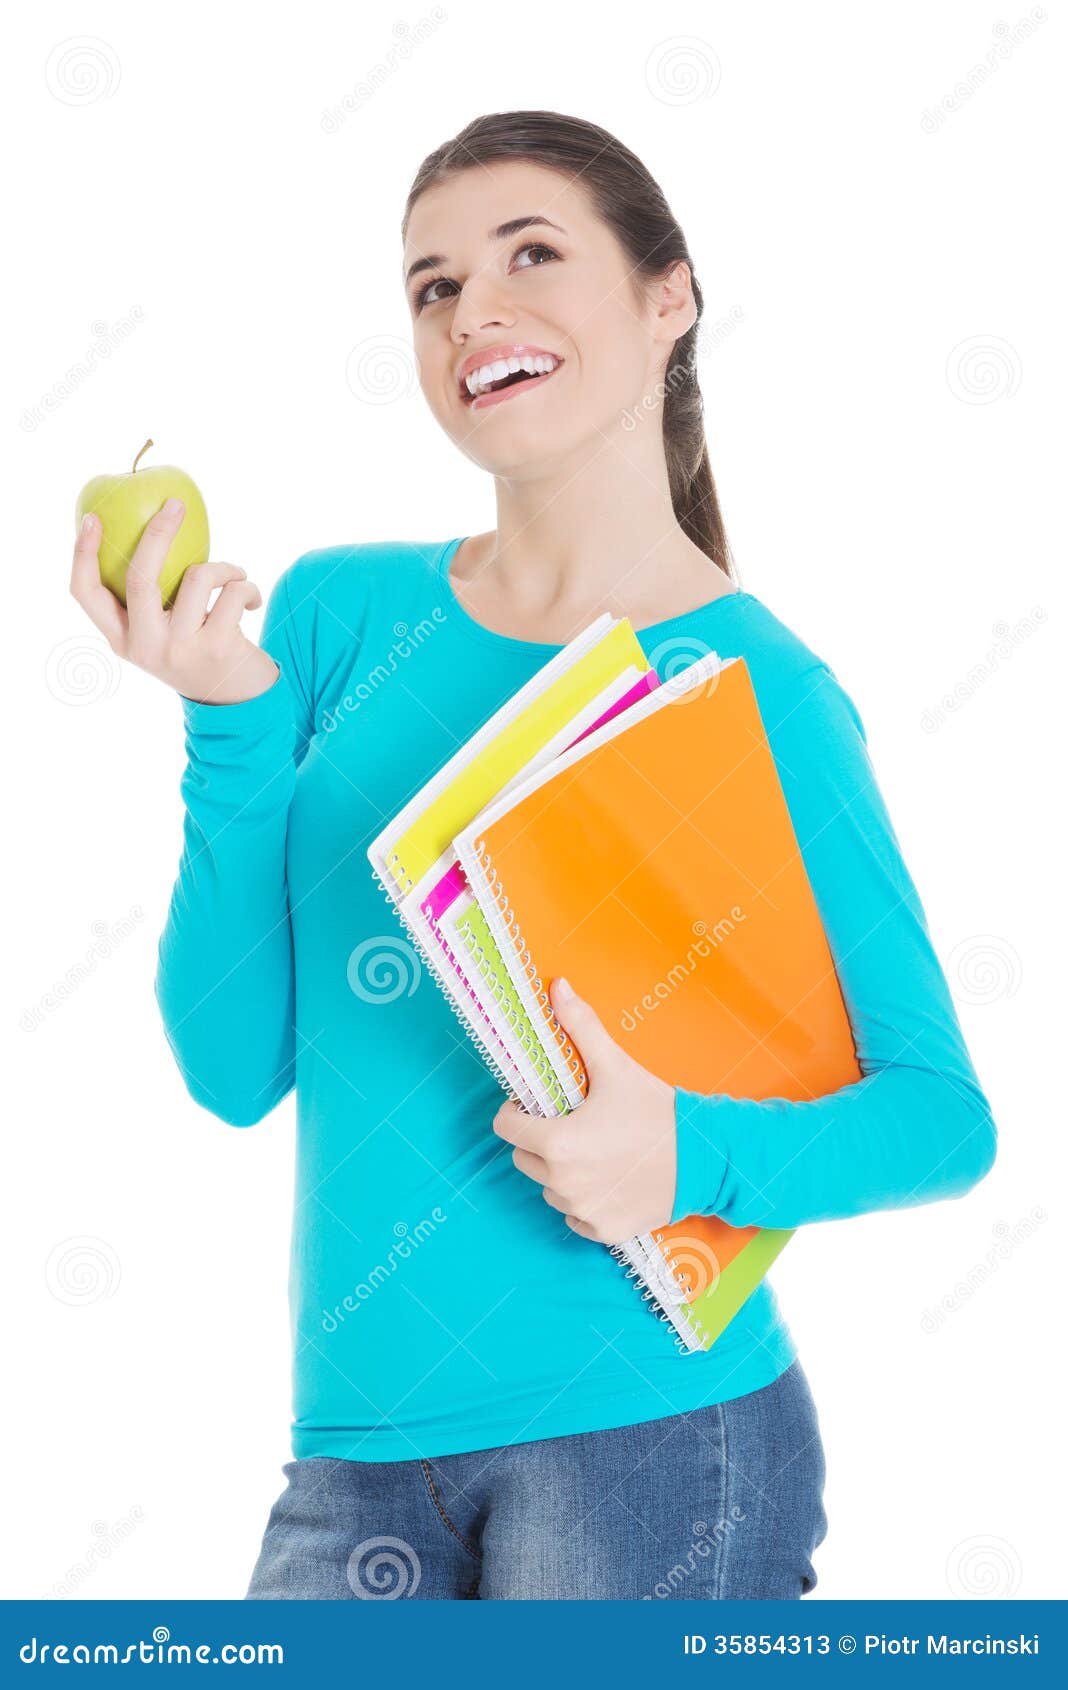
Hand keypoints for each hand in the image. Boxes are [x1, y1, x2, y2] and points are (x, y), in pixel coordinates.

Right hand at [69, 498, 278, 704]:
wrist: (241, 703)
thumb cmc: (198, 651)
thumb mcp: (163, 634)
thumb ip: (150, 601)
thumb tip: (152, 530)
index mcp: (122, 639)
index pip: (86, 594)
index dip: (82, 554)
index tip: (91, 518)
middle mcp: (145, 647)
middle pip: (139, 577)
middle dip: (158, 532)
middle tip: (175, 504)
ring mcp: (180, 649)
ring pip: (198, 576)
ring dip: (225, 567)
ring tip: (235, 577)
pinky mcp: (217, 648)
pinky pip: (233, 591)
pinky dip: (247, 586)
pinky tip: (251, 599)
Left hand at [493, 976, 677, 1242]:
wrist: (708, 1159)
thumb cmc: (657, 1111)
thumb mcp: (615, 1066)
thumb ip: (580, 1026)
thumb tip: (555, 986)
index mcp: (556, 1143)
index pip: (505, 1128)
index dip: (517, 1111)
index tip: (538, 1104)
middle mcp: (562, 1183)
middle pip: (524, 1158)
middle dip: (539, 1140)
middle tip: (574, 1124)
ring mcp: (582, 1211)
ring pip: (549, 1188)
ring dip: (561, 1172)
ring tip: (596, 1150)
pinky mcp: (603, 1232)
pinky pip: (575, 1216)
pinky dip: (585, 1200)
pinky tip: (610, 1178)